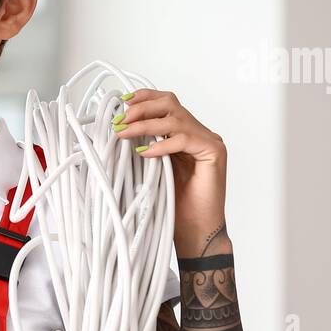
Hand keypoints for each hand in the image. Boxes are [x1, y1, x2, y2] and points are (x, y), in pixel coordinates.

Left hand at [112, 89, 229, 255]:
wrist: (194, 232)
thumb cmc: (174, 206)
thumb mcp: (150, 170)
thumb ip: (142, 146)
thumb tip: (116, 131)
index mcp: (185, 134)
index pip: (166, 103)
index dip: (144, 98)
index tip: (121, 103)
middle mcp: (199, 133)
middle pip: (171, 104)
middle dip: (141, 108)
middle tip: (120, 120)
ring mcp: (209, 141)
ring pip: (176, 119)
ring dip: (145, 124)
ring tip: (124, 134)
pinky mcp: (214, 153)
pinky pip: (185, 139)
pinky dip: (162, 143)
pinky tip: (145, 152)